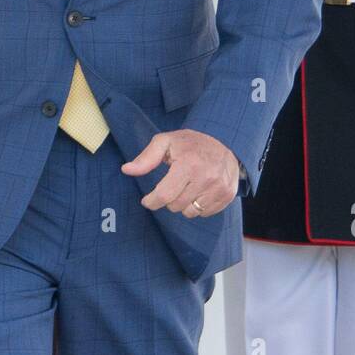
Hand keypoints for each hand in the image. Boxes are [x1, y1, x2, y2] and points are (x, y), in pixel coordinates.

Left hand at [121, 129, 239, 218]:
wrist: (226, 141)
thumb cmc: (191, 143)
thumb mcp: (166, 142)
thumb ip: (146, 158)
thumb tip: (126, 170)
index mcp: (189, 164)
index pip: (164, 196)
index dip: (151, 201)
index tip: (148, 200)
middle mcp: (206, 178)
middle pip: (175, 206)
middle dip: (169, 199)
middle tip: (172, 185)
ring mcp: (219, 188)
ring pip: (190, 212)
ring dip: (183, 204)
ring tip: (187, 187)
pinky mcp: (227, 195)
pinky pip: (204, 213)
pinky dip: (198, 206)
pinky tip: (199, 191)